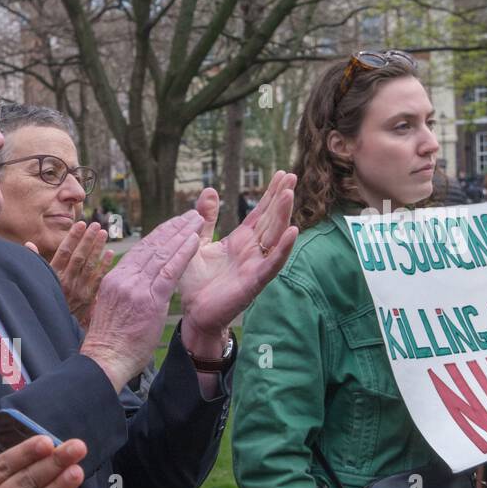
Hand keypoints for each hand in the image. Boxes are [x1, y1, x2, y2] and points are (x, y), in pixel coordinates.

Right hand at [26, 221, 113, 327]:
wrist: (53, 328)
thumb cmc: (44, 301)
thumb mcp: (37, 282)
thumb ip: (35, 262)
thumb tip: (28, 244)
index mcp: (52, 275)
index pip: (64, 252)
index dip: (73, 237)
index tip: (80, 224)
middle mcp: (66, 281)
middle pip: (79, 256)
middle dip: (87, 238)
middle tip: (95, 224)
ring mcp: (78, 289)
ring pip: (89, 265)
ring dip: (97, 247)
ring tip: (103, 233)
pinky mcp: (88, 298)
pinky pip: (98, 279)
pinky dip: (104, 265)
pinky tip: (109, 253)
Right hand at [80, 211, 203, 388]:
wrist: (105, 359)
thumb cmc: (110, 342)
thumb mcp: (111, 309)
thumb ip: (124, 293)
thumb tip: (137, 287)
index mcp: (113, 278)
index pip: (140, 250)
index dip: (159, 235)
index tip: (173, 225)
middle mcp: (123, 277)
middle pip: (152, 246)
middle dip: (173, 228)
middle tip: (190, 214)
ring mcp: (136, 287)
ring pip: (163, 253)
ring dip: (183, 234)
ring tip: (197, 220)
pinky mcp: (149, 299)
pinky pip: (170, 271)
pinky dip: (184, 253)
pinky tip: (196, 241)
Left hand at [178, 171, 298, 337]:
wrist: (193, 313)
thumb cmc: (197, 282)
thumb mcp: (197, 243)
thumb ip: (205, 219)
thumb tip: (209, 190)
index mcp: (240, 241)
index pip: (259, 213)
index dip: (270, 194)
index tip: (281, 174)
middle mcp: (252, 251)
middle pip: (271, 219)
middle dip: (281, 198)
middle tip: (292, 175)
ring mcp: (255, 265)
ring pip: (274, 236)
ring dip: (283, 215)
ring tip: (290, 194)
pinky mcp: (254, 282)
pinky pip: (272, 263)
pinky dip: (283, 248)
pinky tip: (293, 231)